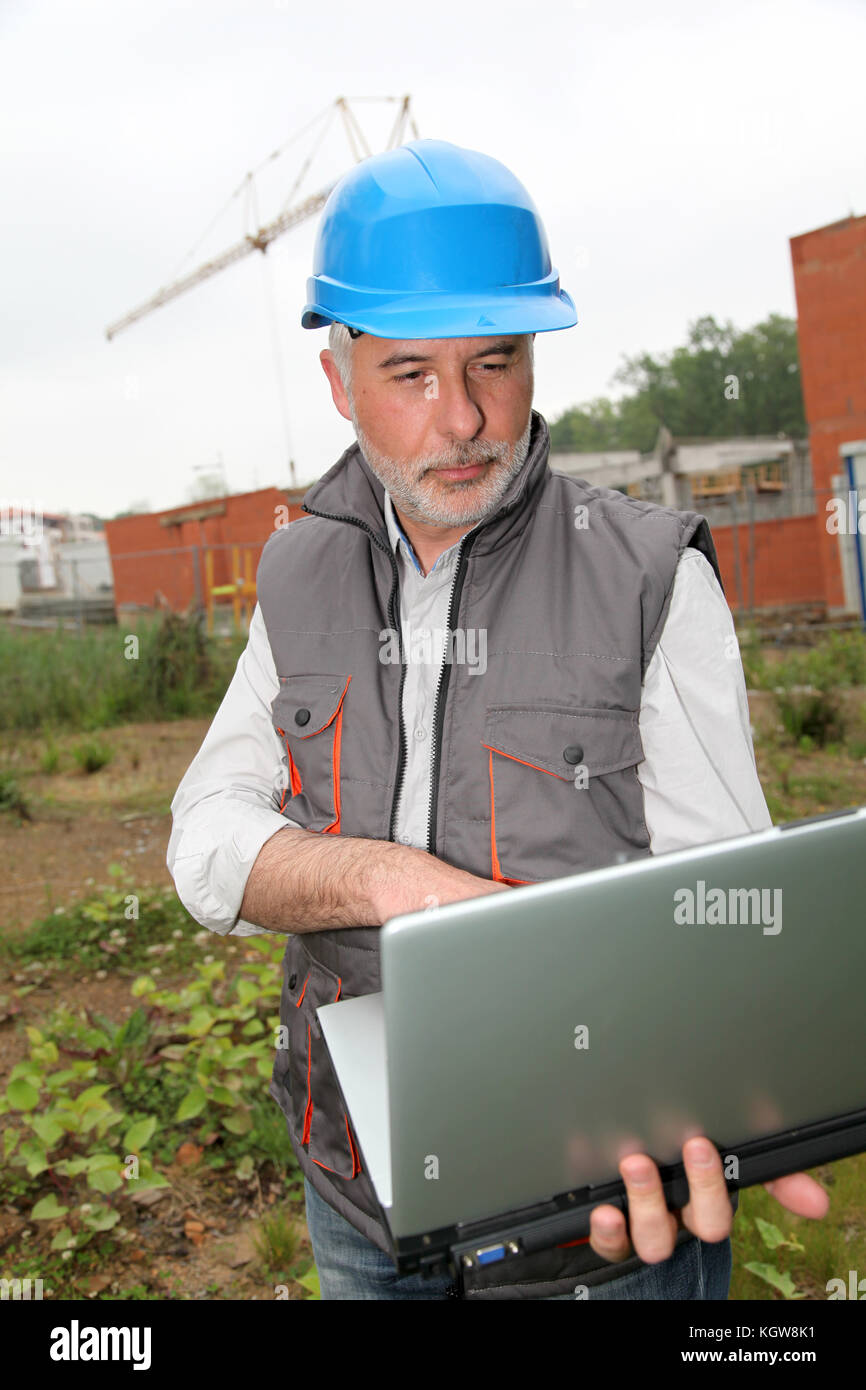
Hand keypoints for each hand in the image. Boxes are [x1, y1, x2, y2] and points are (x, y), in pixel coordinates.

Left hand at [588, 1136, 829, 1264]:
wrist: (627, 1190)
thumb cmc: (684, 1173)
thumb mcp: (723, 1166)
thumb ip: (769, 1174)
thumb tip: (818, 1202)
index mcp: (705, 1205)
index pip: (722, 1207)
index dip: (716, 1184)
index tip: (704, 1145)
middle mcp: (679, 1222)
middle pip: (697, 1222)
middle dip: (697, 1188)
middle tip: (689, 1145)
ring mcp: (644, 1231)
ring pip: (654, 1237)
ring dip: (647, 1202)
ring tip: (636, 1163)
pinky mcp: (612, 1238)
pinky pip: (611, 1244)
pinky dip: (609, 1230)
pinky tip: (605, 1210)